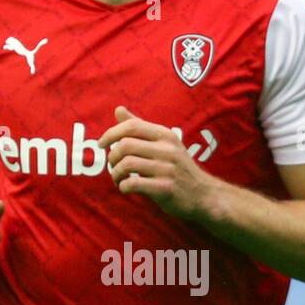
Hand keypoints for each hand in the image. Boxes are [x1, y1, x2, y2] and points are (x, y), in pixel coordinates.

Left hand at [99, 107, 214, 220]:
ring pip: (126, 164)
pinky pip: (133, 184)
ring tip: (118, 178)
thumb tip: (118, 109)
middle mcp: (167, 149)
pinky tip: (126, 188)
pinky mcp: (165, 188)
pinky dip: (123, 186)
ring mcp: (167, 169)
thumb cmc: (178, 168)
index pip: (131, 127)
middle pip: (125, 145)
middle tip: (113, 166)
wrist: (203, 194)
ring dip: (115, 173)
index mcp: (165, 135)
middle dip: (112, 157)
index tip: (101, 144)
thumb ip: (140, 127)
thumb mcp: (163, 143)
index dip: (110, 133)